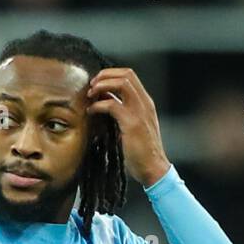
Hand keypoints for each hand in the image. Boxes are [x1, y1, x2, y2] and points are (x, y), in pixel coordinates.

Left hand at [86, 68, 170, 188]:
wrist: (153, 169)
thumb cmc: (142, 153)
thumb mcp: (135, 128)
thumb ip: (125, 114)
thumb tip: (106, 104)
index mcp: (146, 103)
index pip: (130, 76)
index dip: (112, 74)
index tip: (98, 83)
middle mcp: (145, 103)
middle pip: (126, 74)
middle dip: (106, 75)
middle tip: (92, 85)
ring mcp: (139, 112)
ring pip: (121, 83)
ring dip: (103, 85)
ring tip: (90, 94)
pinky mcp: (131, 124)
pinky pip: (112, 104)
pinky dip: (99, 105)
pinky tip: (91, 111)